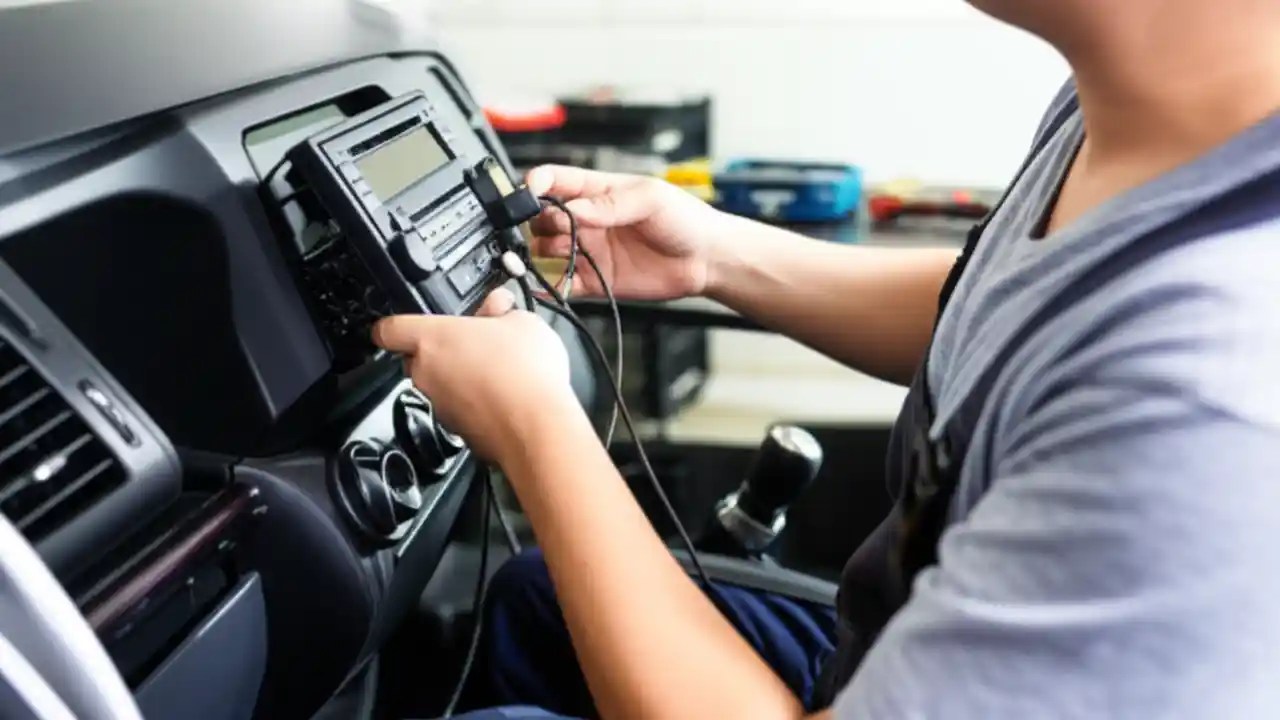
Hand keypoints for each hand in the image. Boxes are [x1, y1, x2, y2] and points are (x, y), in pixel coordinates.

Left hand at [371, 289, 579, 463]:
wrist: (536, 428)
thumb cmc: (524, 373)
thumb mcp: (523, 322)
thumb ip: (502, 310)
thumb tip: (499, 305)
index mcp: (432, 339)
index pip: (388, 330)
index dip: (395, 325)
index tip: (410, 323)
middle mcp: (426, 373)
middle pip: (418, 358)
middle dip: (443, 350)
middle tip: (476, 340)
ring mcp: (440, 405)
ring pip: (440, 384)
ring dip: (461, 376)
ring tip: (499, 369)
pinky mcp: (458, 430)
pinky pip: (460, 409)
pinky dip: (476, 402)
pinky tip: (506, 396)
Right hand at [526, 165, 734, 300]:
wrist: (708, 260)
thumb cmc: (686, 220)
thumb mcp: (650, 199)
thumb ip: (610, 205)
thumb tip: (572, 209)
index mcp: (599, 192)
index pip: (556, 180)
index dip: (537, 183)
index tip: (530, 192)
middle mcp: (589, 220)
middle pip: (544, 217)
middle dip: (542, 220)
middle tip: (559, 227)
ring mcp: (591, 250)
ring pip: (548, 248)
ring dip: (546, 250)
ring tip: (566, 251)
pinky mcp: (596, 280)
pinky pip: (565, 284)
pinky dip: (551, 286)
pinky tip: (546, 285)